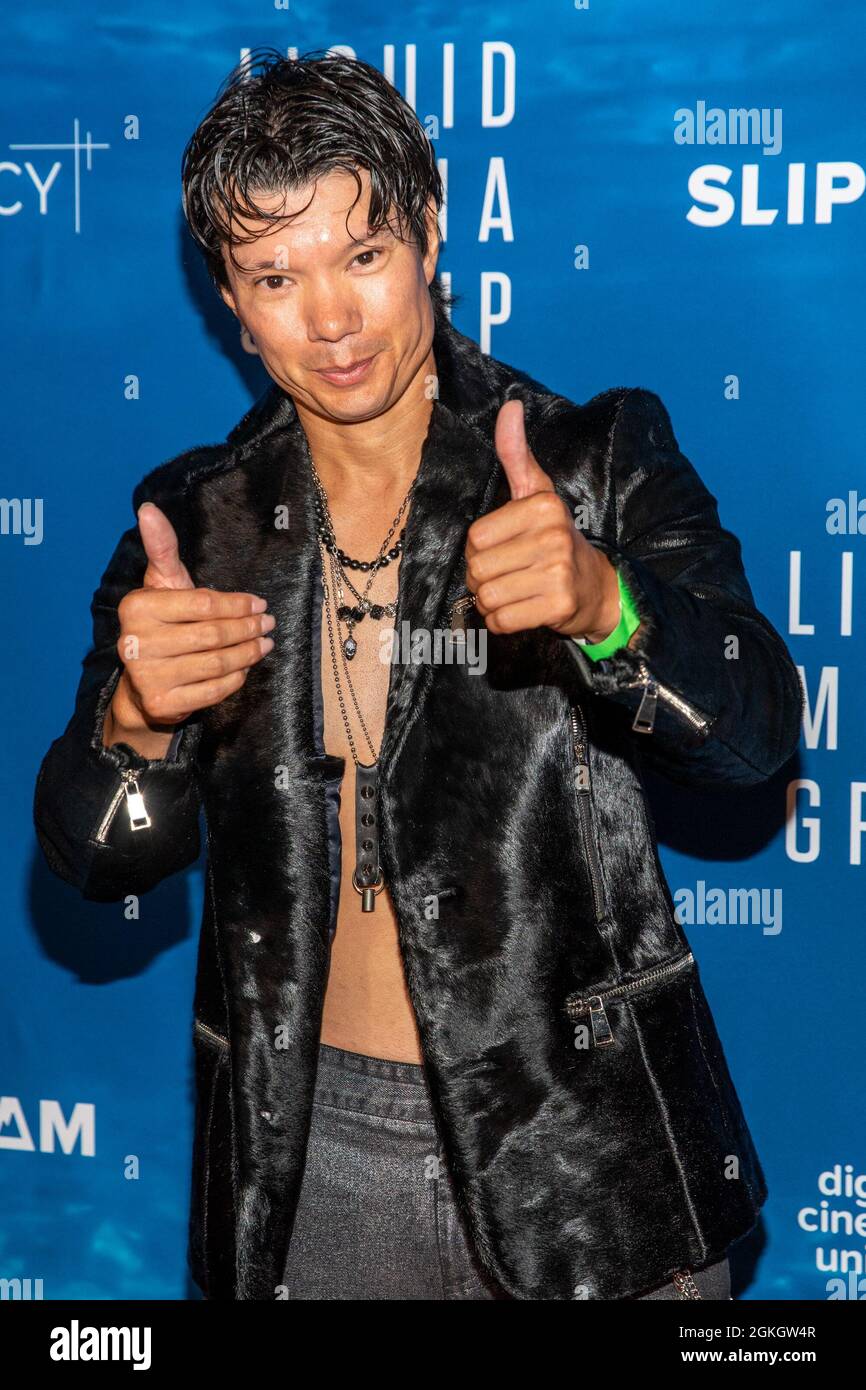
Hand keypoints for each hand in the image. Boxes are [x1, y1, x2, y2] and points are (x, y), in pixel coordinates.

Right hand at [105, 502, 274, 748]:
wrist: (142, 684)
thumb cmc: (161, 623)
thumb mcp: (162, 584)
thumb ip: (162, 548)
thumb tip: (148, 508)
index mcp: (137, 607)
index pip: (202, 603)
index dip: (237, 604)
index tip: (259, 602)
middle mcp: (137, 642)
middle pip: (212, 634)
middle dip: (247, 628)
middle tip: (267, 623)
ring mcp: (148, 676)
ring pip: (216, 663)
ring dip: (248, 653)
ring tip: (264, 643)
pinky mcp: (163, 704)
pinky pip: (213, 690)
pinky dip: (236, 678)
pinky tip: (246, 667)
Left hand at [464, 400, 620, 640]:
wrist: (597, 588)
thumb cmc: (556, 539)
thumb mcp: (538, 494)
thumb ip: (517, 454)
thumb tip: (509, 406)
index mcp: (543, 506)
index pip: (475, 537)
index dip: (481, 548)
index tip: (506, 548)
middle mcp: (553, 536)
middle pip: (477, 569)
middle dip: (483, 578)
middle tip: (510, 574)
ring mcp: (558, 573)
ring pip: (487, 597)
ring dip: (492, 601)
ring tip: (516, 591)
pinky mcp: (559, 606)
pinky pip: (501, 621)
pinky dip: (502, 622)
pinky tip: (522, 610)